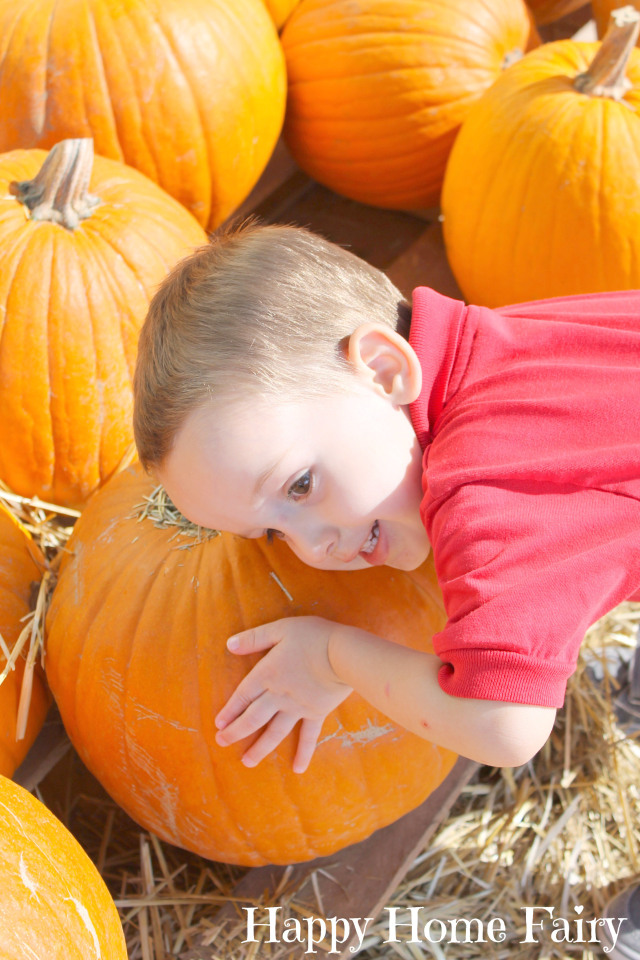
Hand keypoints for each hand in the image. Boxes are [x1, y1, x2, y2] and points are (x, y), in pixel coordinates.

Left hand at [215, 616, 352, 772]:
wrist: (344, 653)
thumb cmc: (312, 636)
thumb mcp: (280, 629)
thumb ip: (255, 638)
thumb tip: (230, 645)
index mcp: (267, 674)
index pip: (243, 696)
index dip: (230, 710)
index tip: (219, 725)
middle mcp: (278, 695)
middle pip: (253, 718)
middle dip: (236, 732)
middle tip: (222, 743)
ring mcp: (297, 708)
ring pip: (274, 732)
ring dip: (260, 748)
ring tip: (247, 762)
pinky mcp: (317, 713)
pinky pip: (308, 737)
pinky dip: (303, 753)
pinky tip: (297, 768)